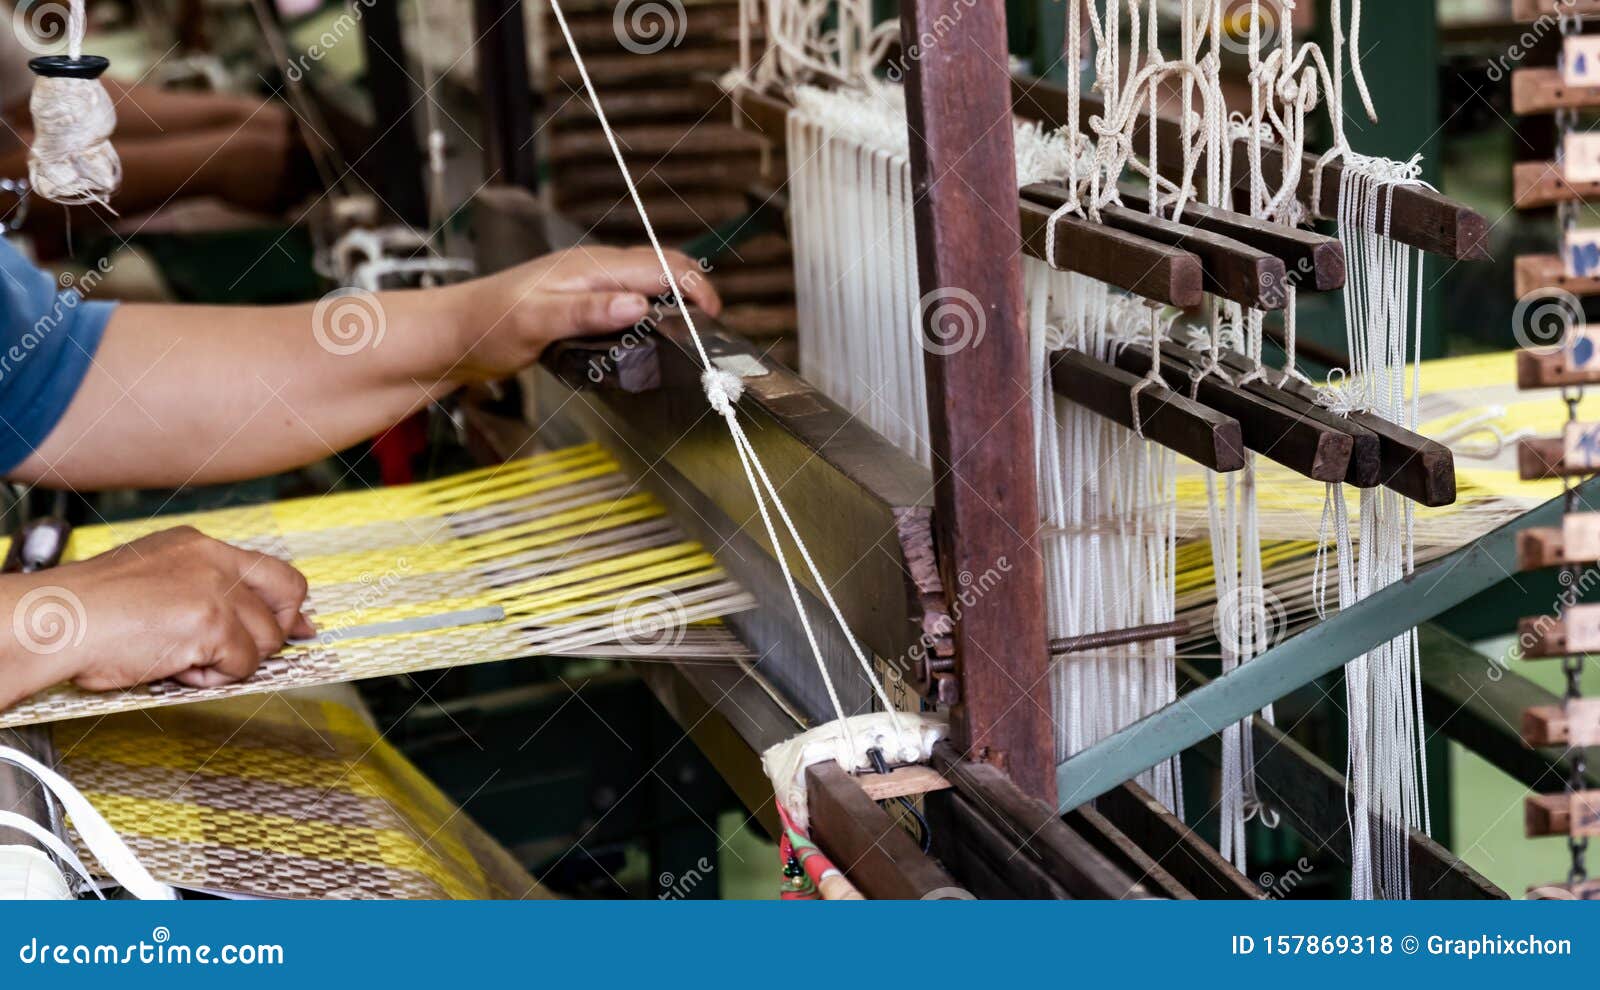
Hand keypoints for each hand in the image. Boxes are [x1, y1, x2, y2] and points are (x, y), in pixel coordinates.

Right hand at [2, 526, 312, 706]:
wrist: (58, 620)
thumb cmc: (92, 611)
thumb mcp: (157, 584)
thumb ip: (210, 595)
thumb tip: (259, 619)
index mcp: (200, 546)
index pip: (272, 570)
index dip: (288, 605)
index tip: (297, 627)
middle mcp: (215, 560)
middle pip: (289, 596)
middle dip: (274, 631)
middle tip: (238, 651)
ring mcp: (216, 590)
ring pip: (266, 640)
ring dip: (231, 661)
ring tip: (182, 659)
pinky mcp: (212, 623)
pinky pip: (242, 665)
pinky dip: (213, 677)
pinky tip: (176, 667)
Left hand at [442, 245, 721, 380]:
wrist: (453, 333)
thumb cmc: (486, 326)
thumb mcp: (536, 322)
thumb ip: (587, 312)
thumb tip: (638, 305)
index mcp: (589, 267)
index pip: (659, 267)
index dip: (695, 287)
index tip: (714, 315)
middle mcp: (592, 268)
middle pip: (660, 266)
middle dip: (694, 288)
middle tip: (712, 324)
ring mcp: (587, 281)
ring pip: (647, 279)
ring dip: (675, 296)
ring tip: (692, 326)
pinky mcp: (580, 298)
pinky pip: (628, 295)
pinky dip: (652, 307)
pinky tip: (651, 328)